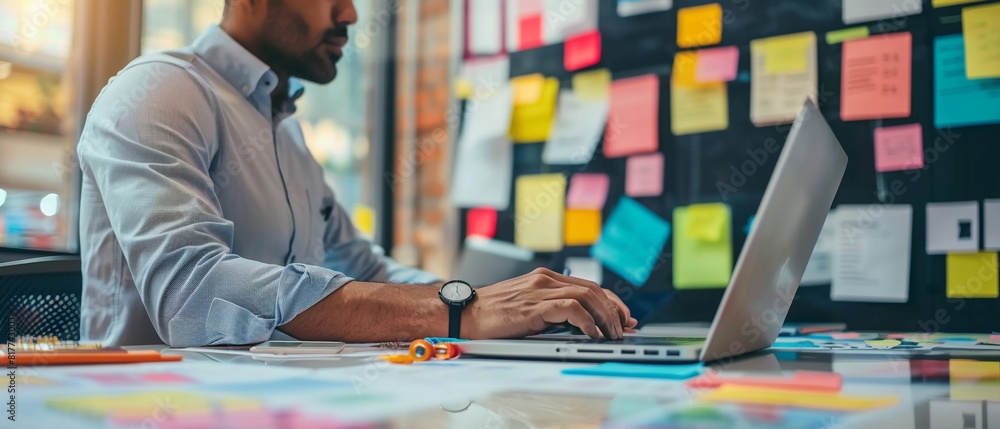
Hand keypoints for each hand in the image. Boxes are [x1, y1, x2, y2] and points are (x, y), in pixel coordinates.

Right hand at [462, 268, 638, 339]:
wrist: (464, 314)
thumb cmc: (491, 314)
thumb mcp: (525, 306)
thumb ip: (549, 308)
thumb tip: (577, 324)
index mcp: (544, 278)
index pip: (588, 285)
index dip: (610, 301)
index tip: (623, 316)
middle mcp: (544, 280)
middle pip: (592, 289)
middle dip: (614, 309)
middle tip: (624, 327)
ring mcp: (539, 290)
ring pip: (587, 296)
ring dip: (605, 317)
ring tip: (611, 334)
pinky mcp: (534, 305)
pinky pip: (571, 309)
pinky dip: (587, 322)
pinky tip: (592, 334)